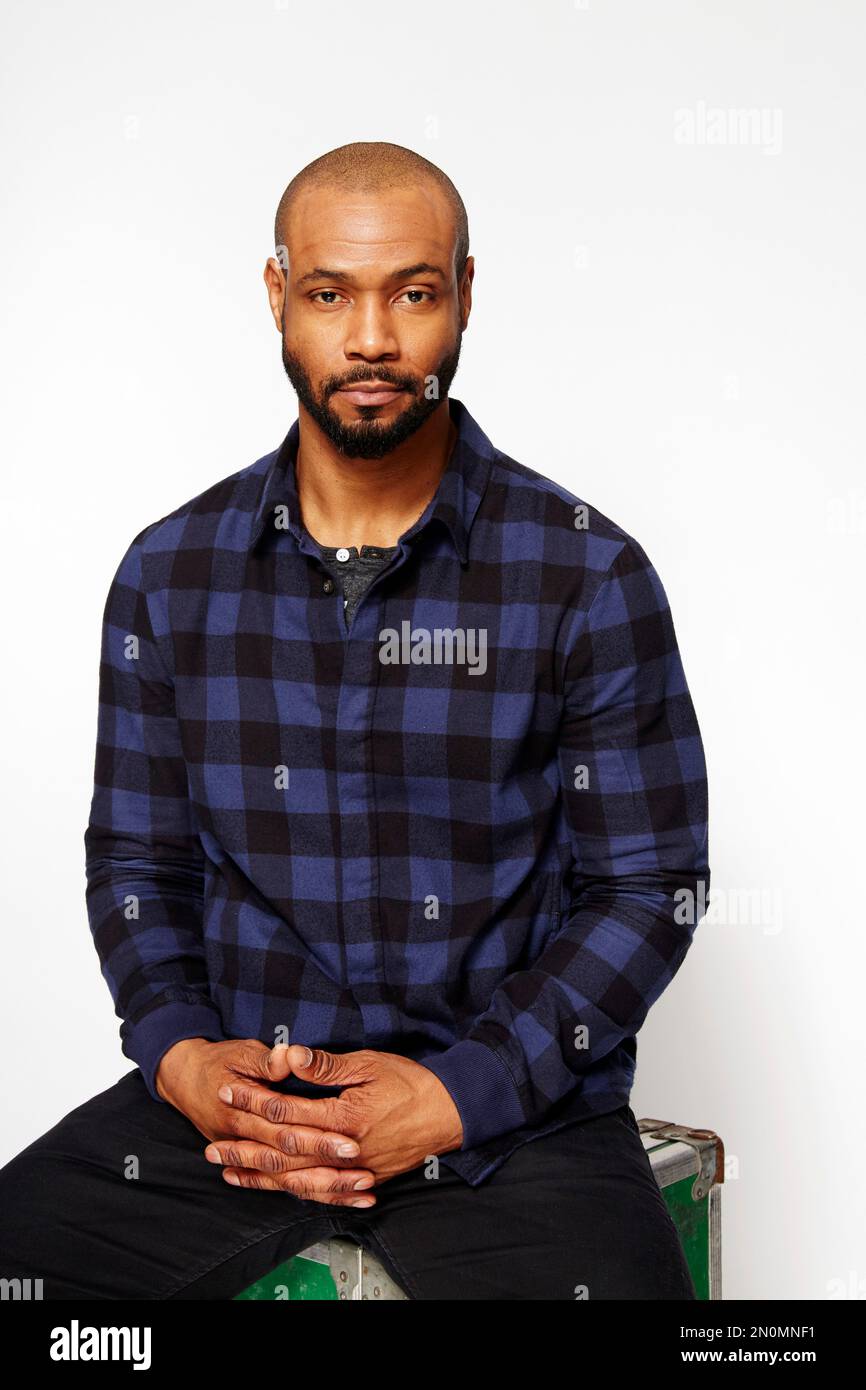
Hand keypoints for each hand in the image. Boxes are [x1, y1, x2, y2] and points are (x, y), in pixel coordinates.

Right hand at [155, 1038, 377, 1206]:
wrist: (183, 1077)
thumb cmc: (217, 1061)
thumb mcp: (241, 1052)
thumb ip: (267, 1061)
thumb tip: (289, 1056)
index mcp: (243, 1109)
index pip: (286, 1125)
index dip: (317, 1133)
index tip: (349, 1139)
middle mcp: (244, 1136)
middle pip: (290, 1156)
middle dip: (328, 1164)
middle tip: (363, 1170)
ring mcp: (246, 1151)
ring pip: (288, 1177)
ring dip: (326, 1186)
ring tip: (361, 1193)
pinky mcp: (251, 1159)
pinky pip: (281, 1182)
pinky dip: (310, 1191)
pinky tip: (339, 1197)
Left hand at [207, 1045, 463, 1192]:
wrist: (449, 1113)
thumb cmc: (410, 1084)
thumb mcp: (368, 1064)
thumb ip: (325, 1066)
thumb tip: (289, 1056)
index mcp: (344, 1117)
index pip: (287, 1111)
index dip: (254, 1100)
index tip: (228, 1091)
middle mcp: (344, 1151)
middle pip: (283, 1152)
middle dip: (244, 1148)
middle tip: (212, 1146)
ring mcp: (353, 1172)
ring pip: (297, 1179)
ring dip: (260, 1176)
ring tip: (229, 1173)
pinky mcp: (362, 1182)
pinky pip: (320, 1193)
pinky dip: (291, 1192)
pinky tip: (273, 1190)